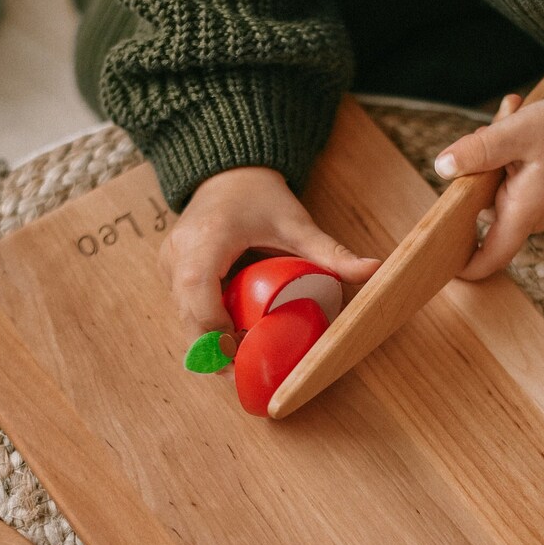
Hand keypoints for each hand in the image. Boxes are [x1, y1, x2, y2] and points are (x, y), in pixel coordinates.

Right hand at [161, 166, 381, 337]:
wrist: (227, 173)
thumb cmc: (260, 196)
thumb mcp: (298, 224)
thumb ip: (332, 251)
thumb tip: (375, 270)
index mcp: (208, 239)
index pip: (200, 294)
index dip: (218, 332)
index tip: (246, 353)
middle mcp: (179, 252)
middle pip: (188, 316)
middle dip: (215, 349)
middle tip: (247, 371)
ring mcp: (168, 261)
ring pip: (182, 317)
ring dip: (209, 340)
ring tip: (242, 355)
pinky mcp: (168, 269)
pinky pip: (182, 307)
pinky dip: (204, 325)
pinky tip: (230, 334)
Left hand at [433, 89, 543, 278]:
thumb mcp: (517, 133)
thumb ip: (477, 151)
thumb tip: (442, 167)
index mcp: (523, 213)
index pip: (488, 259)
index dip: (462, 264)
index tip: (436, 254)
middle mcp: (529, 216)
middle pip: (479, 210)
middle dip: (473, 171)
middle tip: (489, 132)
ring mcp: (534, 202)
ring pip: (491, 186)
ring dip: (489, 153)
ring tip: (508, 117)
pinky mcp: (537, 188)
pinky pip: (507, 175)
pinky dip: (504, 149)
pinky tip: (514, 117)